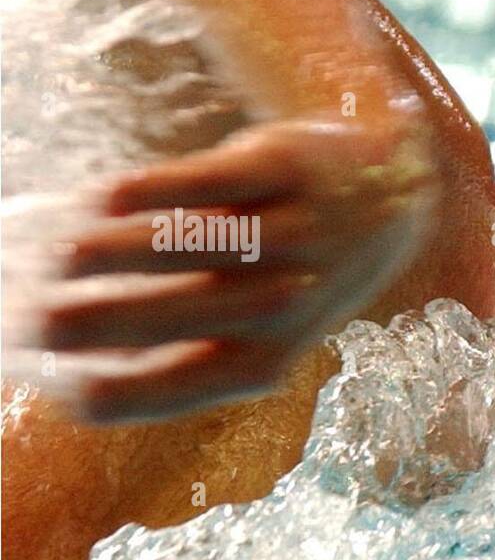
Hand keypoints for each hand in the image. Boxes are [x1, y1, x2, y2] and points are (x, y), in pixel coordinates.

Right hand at [24, 116, 435, 421]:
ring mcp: (290, 235)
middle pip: (164, 320)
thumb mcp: (254, 337)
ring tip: (54, 254)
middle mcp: (280, 308)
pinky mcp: (286, 167)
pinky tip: (104, 198)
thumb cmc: (293, 279)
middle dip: (83, 321)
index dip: (86, 386)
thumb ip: (177, 356)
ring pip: (186, 246)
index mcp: (258, 364)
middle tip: (22, 316)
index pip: (159, 392)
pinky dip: (153, 190)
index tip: (32, 370)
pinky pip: (211, 181)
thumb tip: (68, 382)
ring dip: (111, 252)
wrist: (391, 198)